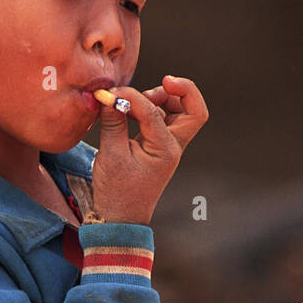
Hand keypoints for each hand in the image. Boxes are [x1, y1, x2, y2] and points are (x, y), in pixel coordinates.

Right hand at [91, 75, 207, 223]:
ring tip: (136, 100)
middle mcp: (173, 147)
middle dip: (181, 91)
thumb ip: (112, 122)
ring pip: (181, 113)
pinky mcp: (158, 147)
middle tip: (162, 83)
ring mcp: (168, 147)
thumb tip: (108, 94)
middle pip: (194, 111)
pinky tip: (131, 110)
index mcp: (166, 150)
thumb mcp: (110, 155)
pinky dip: (152, 108)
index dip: (130, 97)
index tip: (109, 95)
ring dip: (165, 99)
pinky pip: (165, 120)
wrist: (120, 219)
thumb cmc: (116, 192)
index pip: (154, 110)